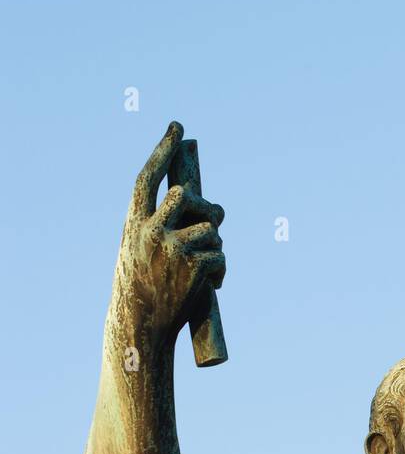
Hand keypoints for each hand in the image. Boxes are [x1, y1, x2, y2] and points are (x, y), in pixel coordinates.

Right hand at [110, 121, 224, 346]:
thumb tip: (205, 209)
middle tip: (215, 218)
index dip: (162, 150)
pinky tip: (212, 285)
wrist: (141, 326)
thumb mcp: (139, 250)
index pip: (148, 177)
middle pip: (187, 197)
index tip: (177, 127)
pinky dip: (221, 271)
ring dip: (215, 246)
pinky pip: (220, 257)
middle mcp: (150, 231)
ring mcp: (172, 248)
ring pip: (211, 230)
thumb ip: (160, 224)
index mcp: (133, 223)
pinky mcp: (194, 268)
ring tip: (206, 267)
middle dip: (207, 208)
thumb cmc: (142, 287)